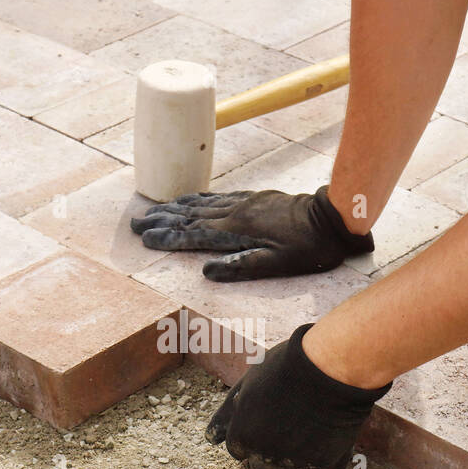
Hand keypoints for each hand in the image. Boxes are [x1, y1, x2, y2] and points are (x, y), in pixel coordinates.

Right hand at [130, 185, 373, 281]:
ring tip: (153, 209)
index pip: (194, 235)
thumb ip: (241, 267)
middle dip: (161, 220)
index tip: (144, 239)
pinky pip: (218, 197)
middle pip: (190, 216)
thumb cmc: (308, 249)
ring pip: (202, 204)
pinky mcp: (254, 198)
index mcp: (236, 231)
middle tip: (135, 222)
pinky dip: (198, 198)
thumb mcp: (277, 265)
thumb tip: (206, 271)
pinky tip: (190, 200)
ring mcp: (244, 203)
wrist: (332, 217)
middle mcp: (235, 213)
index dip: (167, 238)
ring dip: (175, 208)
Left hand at [205, 324, 391, 468]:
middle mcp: (262, 456)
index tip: (269, 422)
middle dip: (271, 452)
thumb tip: (210, 440)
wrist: (327, 370)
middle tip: (290, 428)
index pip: (239, 450)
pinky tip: (327, 444)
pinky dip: (321, 467)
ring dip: (296, 461)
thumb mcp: (247, 384)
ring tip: (311, 432)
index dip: (253, 435)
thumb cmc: (285, 368)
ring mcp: (292, 465)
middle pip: (260, 468)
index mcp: (241, 436)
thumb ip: (228, 414)